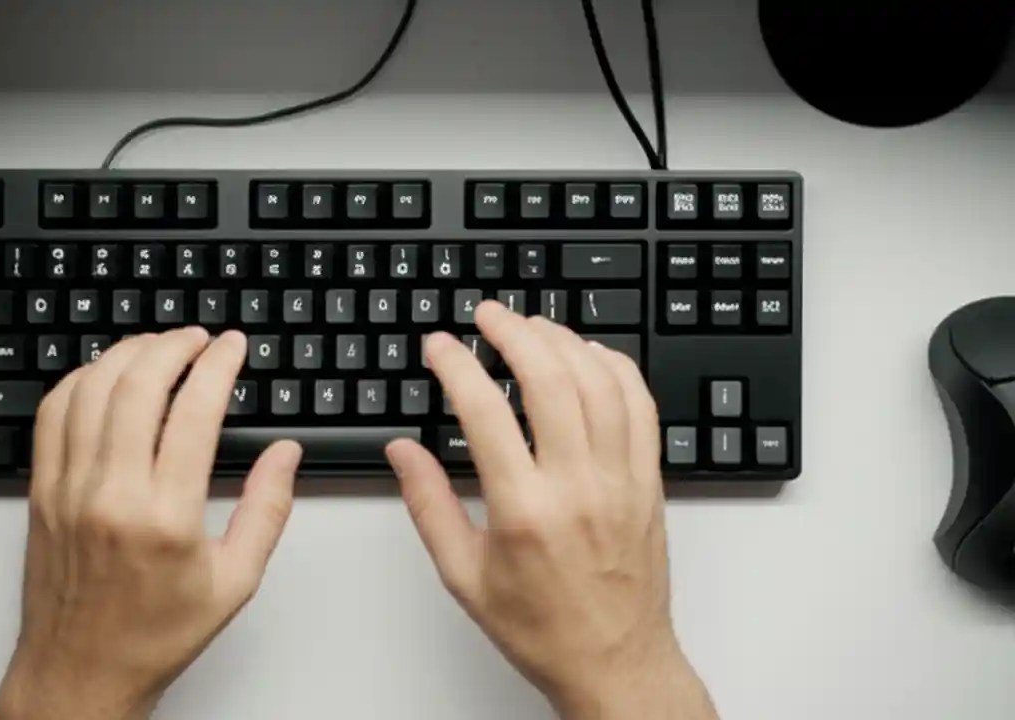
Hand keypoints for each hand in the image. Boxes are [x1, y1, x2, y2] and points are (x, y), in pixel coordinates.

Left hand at [0, 329, 301, 719]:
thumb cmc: (155, 634)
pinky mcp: (42, 492)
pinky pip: (53, 415)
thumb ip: (267, 510)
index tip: (233, 347)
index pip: (193, 412)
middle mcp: (111, 495)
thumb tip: (285, 454)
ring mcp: (69, 490)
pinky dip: (80, 381)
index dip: (218, 365)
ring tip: (158, 347)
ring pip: (91, 391)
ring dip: (127, 355)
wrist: (81, 672)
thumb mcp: (235, 581)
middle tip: (199, 338)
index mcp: (165, 518)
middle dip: (174, 346)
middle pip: (137, 386)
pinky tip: (105, 376)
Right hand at [388, 302, 717, 719]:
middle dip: (514, 331)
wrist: (615, 662)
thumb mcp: (464, 575)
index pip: (485, 411)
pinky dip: (615, 367)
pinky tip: (590, 355)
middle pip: (549, 378)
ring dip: (564, 341)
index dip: (457, 365)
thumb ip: (428, 505)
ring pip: (599, 382)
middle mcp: (577, 486)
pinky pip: (641, 405)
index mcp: (524, 510)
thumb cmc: (541, 628)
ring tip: (533, 326)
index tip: (440, 346)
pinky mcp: (649, 481)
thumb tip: (402, 451)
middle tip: (488, 315)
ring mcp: (620, 479)